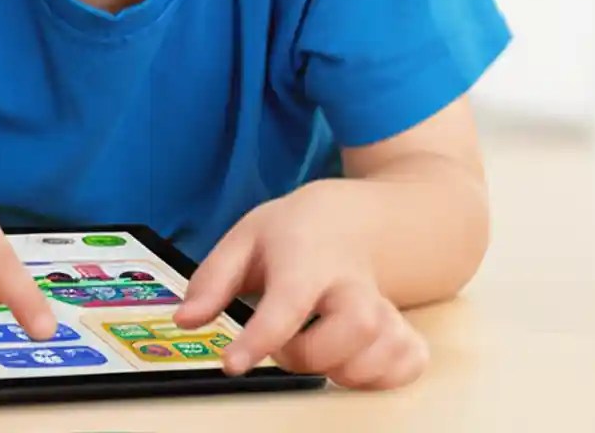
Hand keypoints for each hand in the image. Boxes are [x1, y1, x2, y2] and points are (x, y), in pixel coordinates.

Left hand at [173, 183, 428, 389]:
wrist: (358, 218)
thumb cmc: (297, 231)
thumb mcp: (245, 239)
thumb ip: (212, 280)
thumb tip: (185, 319)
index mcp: (307, 256)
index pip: (289, 300)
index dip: (261, 338)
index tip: (231, 363)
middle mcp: (354, 282)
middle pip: (356, 327)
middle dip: (312, 355)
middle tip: (284, 348)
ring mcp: (386, 305)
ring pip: (384, 349)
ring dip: (344, 369)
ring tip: (316, 352)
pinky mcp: (404, 327)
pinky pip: (409, 363)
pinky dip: (381, 376)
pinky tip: (352, 363)